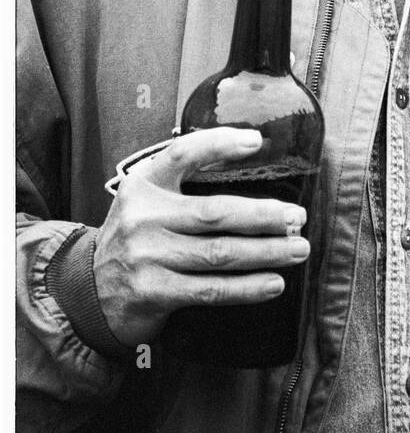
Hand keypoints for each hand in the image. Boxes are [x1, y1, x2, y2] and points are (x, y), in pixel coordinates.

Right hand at [93, 128, 309, 346]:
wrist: (89, 289)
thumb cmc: (137, 237)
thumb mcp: (148, 199)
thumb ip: (185, 182)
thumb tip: (251, 159)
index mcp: (144, 184)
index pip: (182, 154)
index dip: (219, 144)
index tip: (255, 141)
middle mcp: (144, 217)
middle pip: (214, 213)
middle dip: (263, 215)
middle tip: (297, 217)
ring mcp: (147, 256)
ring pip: (219, 253)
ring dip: (266, 252)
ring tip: (298, 248)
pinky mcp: (153, 292)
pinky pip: (210, 289)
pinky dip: (246, 288)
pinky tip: (274, 283)